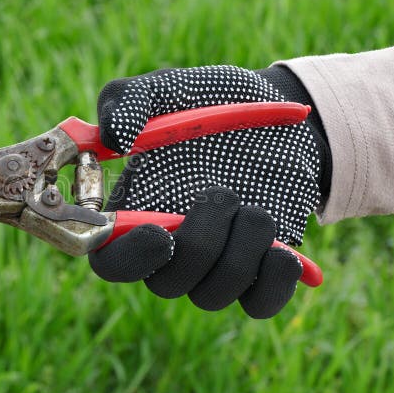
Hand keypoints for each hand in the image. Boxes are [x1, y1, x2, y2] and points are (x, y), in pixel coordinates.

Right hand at [88, 65, 329, 317]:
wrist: (276, 114)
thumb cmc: (208, 101)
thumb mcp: (163, 89)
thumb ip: (126, 102)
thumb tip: (112, 136)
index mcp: (133, 212)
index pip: (111, 261)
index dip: (129, 258)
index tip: (158, 232)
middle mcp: (169, 248)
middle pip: (167, 284)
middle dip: (199, 245)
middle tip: (222, 194)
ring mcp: (214, 263)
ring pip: (213, 295)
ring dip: (240, 254)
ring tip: (256, 209)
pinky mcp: (258, 270)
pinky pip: (260, 303)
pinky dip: (273, 283)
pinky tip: (282, 250)